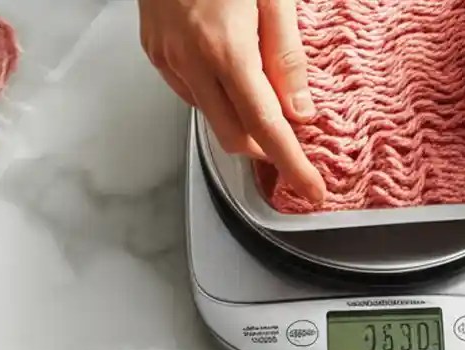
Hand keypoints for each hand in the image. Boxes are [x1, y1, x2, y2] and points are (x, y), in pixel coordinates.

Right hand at [139, 0, 327, 201]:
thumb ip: (285, 53)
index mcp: (226, 46)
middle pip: (232, 135)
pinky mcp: (154, 51)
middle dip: (263, 148)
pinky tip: (222, 65)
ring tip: (254, 78)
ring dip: (237, 116)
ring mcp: (168, 58)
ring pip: (209, 115)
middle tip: (288, 137)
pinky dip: (213, 94)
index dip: (291, 163)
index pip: (265, 124)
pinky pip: (188, 91)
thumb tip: (299, 108)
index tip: (310, 188)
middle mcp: (192, 60)